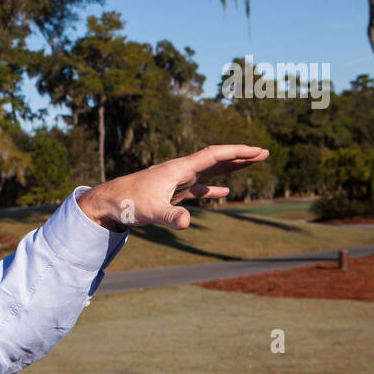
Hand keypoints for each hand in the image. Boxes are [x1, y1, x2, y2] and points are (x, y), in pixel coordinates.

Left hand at [76, 145, 269, 231]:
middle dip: (240, 156)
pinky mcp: (171, 193)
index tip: (257, 151)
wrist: (108, 203)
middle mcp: (180, 171)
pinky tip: (225, 193)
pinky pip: (198, 189)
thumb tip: (186, 222)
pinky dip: (212, 189)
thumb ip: (170, 216)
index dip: (237, 153)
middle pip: (216, 159)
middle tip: (264, 153)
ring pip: (209, 172)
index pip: (214, 155)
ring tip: (251, 164)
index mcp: (179, 169)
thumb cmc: (128, 203)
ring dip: (230, 169)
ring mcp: (176, 181)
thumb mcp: (151, 211)